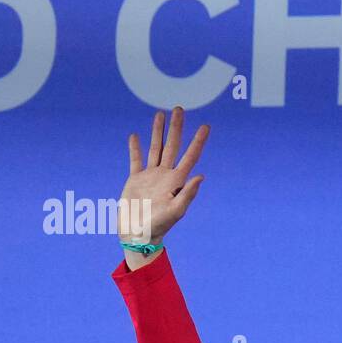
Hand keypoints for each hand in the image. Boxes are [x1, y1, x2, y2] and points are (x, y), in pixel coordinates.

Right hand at [119, 106, 208, 268]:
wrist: (139, 234)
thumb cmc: (159, 226)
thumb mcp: (176, 211)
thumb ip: (188, 193)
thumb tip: (201, 176)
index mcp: (176, 181)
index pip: (190, 156)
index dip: (198, 142)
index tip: (206, 127)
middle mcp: (165, 175)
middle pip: (172, 146)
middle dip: (176, 128)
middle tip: (179, 108)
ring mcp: (151, 176)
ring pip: (155, 148)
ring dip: (158, 131)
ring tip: (160, 114)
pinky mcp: (135, 179)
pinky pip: (135, 159)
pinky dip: (135, 148)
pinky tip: (135, 135)